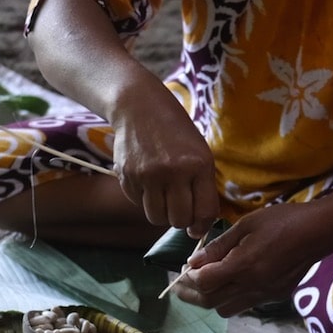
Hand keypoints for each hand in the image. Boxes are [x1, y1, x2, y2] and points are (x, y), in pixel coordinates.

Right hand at [110, 87, 218, 238]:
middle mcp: (174, 172)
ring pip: (157, 218)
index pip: (204, 212)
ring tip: (163, 196)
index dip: (202, 225)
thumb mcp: (199, 152)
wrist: (138, 105)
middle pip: (179, 220)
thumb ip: (203, 187)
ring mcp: (148, 175)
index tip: (197, 227)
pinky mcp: (128, 177)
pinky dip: (144, 200)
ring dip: (162, 213)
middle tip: (179, 208)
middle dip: (180, 220)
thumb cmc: (175, 131)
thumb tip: (198, 227)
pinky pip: (138, 205)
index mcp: (199, 165)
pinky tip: (147, 181)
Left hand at [170, 202, 320, 315]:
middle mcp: (253, 286)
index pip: (204, 282)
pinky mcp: (276, 297)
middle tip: (181, 284)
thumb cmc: (283, 220)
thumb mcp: (246, 225)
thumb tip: (194, 261)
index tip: (184, 268)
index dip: (188, 278)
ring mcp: (265, 295)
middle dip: (191, 295)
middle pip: (210, 302)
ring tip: (206, 284)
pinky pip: (244, 305)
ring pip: (226, 310)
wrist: (321, 231)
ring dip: (211, 300)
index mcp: (244, 266)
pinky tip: (230, 283)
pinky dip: (230, 298)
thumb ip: (219, 246)